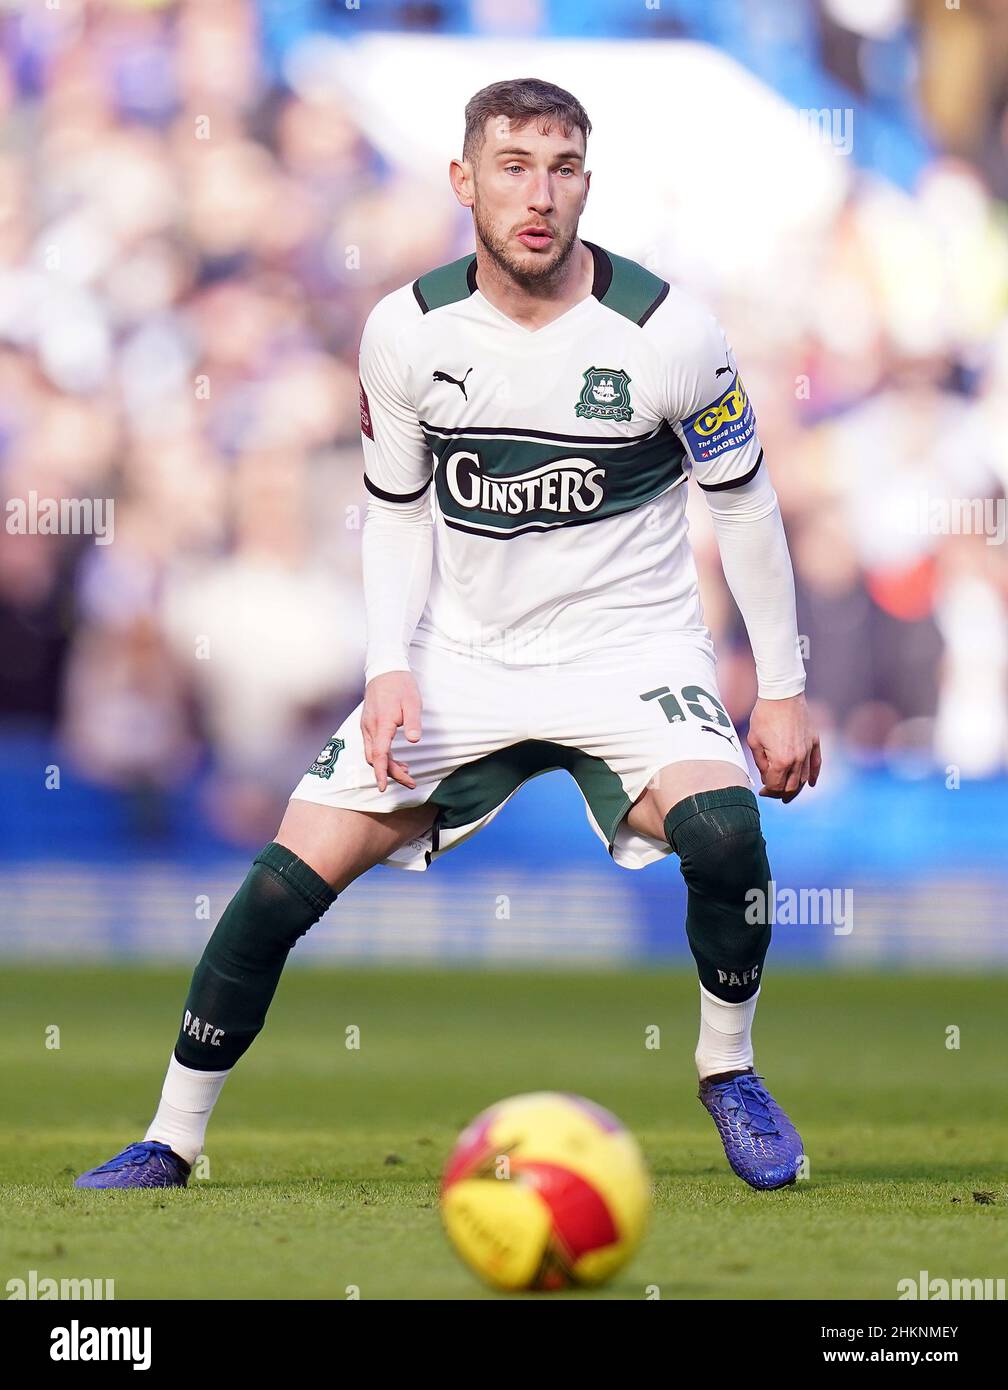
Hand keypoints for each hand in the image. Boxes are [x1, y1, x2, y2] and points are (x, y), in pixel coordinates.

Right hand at [361, 670, 421, 792]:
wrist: (385, 669)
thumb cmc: (401, 685)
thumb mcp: (413, 702)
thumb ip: (413, 722)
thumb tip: (414, 741)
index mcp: (382, 723)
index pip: (378, 755)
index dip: (382, 773)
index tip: (384, 788)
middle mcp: (370, 727)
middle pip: (375, 759)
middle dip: (391, 773)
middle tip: (411, 782)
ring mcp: (367, 726)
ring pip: (372, 754)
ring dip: (387, 766)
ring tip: (407, 772)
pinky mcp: (368, 724)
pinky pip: (372, 746)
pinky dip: (383, 757)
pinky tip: (397, 759)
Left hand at [747, 692, 820, 803]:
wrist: (782, 694)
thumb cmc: (764, 716)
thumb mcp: (754, 741)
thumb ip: (761, 763)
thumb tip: (766, 777)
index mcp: (781, 760)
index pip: (776, 786)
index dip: (767, 791)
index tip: (761, 791)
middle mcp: (798, 759)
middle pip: (791, 786)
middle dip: (780, 792)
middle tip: (771, 791)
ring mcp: (808, 751)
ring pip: (803, 778)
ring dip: (795, 788)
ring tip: (786, 792)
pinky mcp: (815, 741)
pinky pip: (817, 764)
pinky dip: (813, 776)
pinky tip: (810, 784)